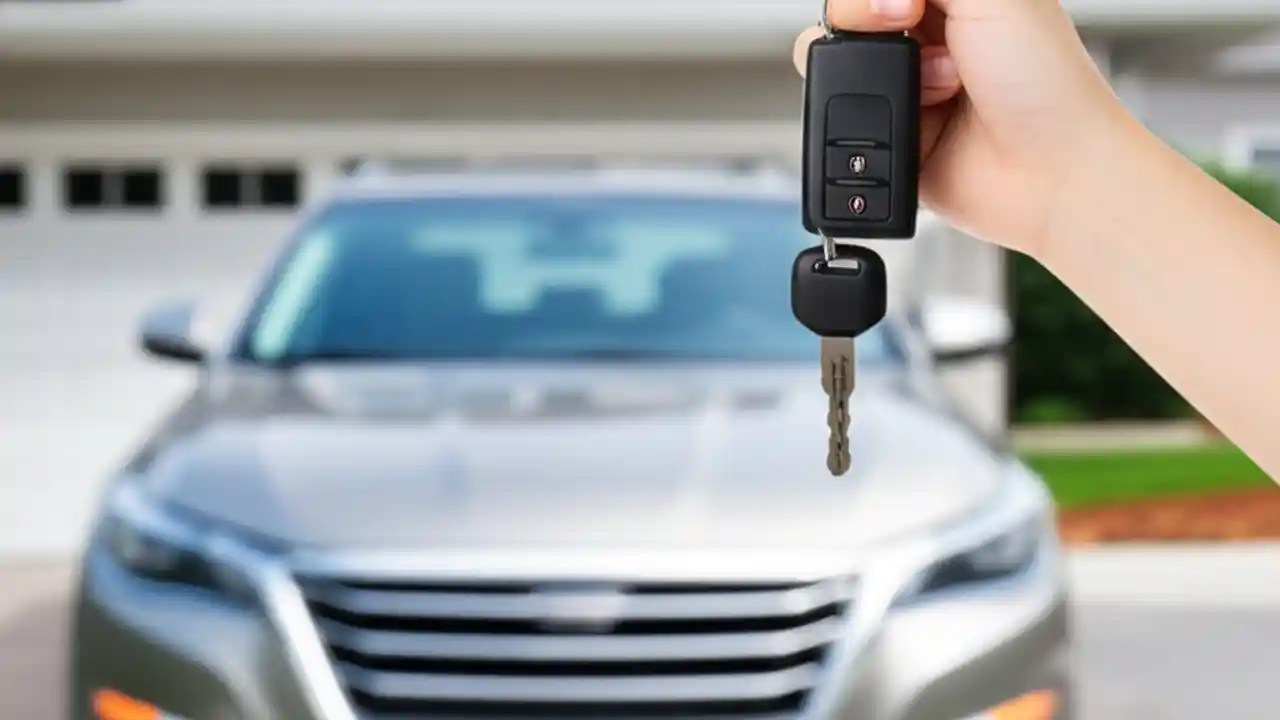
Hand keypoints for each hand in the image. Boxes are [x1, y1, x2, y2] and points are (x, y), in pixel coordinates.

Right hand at [795, 0, 1127, 257]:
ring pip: (841, 64)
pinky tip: (918, 118)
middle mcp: (932, 37)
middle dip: (871, 24)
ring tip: (937, 87)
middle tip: (909, 35)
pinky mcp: (892, 134)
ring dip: (878, 75)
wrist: (1051, 173)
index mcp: (960, 0)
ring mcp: (910, 87)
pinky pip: (842, 120)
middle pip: (854, 15)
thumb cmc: (1048, 85)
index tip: (902, 5)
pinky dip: (867, 118)